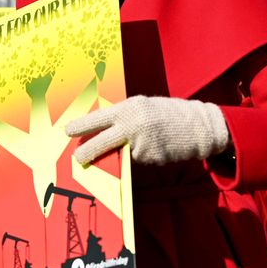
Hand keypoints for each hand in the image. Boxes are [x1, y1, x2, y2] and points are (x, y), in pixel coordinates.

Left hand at [66, 95, 228, 165]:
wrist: (199, 127)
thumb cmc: (169, 114)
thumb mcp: (144, 107)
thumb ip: (125, 117)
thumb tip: (103, 130)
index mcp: (130, 108)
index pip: (99, 118)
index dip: (82, 125)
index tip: (67, 131)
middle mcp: (133, 125)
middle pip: (102, 142)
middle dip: (87, 151)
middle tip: (77, 159)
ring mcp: (142, 144)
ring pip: (122, 153)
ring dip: (123, 152)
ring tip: (146, 140)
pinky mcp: (151, 159)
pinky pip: (138, 160)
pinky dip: (143, 156)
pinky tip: (158, 146)